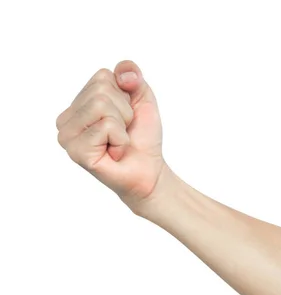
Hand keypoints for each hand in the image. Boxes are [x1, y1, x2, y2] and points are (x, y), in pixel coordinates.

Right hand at [56, 60, 167, 210]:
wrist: (149, 170)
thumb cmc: (142, 137)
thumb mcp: (143, 98)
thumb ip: (131, 75)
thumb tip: (123, 74)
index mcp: (79, 103)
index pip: (103, 76)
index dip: (125, 95)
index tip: (125, 116)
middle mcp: (67, 118)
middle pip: (101, 90)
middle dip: (124, 111)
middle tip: (123, 132)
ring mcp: (67, 135)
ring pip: (101, 105)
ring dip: (122, 125)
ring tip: (118, 141)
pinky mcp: (76, 151)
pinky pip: (106, 126)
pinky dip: (121, 139)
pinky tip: (114, 152)